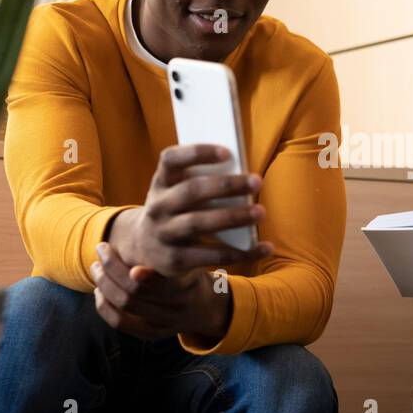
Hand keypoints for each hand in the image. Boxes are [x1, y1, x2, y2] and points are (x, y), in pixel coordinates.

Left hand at [91, 241, 227, 340]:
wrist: (204, 307)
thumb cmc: (194, 270)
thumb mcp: (195, 255)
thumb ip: (180, 241)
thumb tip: (165, 212)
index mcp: (186, 289)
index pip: (160, 286)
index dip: (142, 277)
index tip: (129, 264)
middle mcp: (174, 311)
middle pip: (133, 295)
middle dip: (112, 270)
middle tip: (101, 249)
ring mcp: (161, 325)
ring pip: (123, 307)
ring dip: (104, 284)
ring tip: (96, 266)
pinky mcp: (149, 333)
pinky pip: (119, 323)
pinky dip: (104, 306)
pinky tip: (98, 290)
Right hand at [107, 143, 273, 279]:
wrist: (147, 249)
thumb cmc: (177, 210)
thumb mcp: (177, 191)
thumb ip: (201, 181)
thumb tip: (244, 177)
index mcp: (161, 182)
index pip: (171, 159)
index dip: (197, 153)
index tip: (227, 153)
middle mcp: (158, 206)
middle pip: (191, 191)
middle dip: (226, 186)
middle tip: (256, 181)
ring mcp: (164, 234)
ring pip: (199, 223)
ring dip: (233, 217)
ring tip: (260, 212)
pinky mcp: (175, 260)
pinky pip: (211, 256)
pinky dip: (241, 253)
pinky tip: (264, 247)